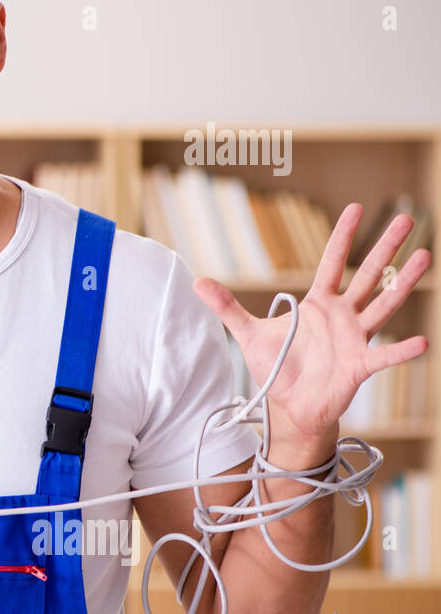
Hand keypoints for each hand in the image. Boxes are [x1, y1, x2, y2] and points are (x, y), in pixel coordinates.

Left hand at [192, 203, 430, 446]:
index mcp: (318, 304)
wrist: (289, 405)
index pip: (332, 262)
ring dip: (403, 283)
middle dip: (386, 248)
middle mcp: (342, 316)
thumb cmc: (276, 366)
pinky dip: (401, 350)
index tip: (357, 208)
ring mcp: (355, 338)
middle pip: (367, 275)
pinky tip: (421, 342)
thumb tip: (197, 281)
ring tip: (425, 257)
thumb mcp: (247, 332)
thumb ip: (227, 306)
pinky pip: (384, 356)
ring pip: (384, 305)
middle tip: (407, 219)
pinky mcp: (359, 365)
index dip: (343, 236)